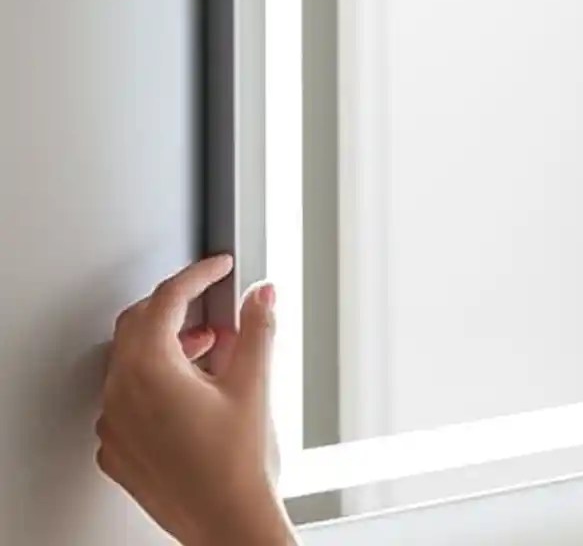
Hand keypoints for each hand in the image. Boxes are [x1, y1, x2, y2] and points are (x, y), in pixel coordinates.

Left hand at [96, 256, 294, 545]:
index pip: (166, 300)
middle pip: (138, 326)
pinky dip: (154, 386)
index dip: (196, 275)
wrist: (227, 523)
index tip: (217, 267)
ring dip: (167, 348)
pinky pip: (126, 401)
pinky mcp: (118, 451)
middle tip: (213, 306)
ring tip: (210, 353)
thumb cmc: (238, 467)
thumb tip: (262, 295)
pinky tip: (191, 396)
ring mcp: (115, 425)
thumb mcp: (254, 385)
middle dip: (176, 309)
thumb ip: (258, 329)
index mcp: (151, 370)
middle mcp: (122, 394)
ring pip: (131, 364)